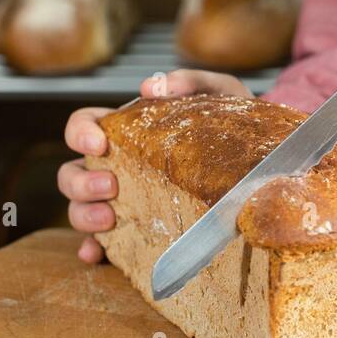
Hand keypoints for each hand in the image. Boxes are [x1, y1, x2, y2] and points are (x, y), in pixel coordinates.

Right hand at [59, 69, 251, 262]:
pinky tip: (96, 255)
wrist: (265, 161)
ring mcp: (122, 201)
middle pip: (71, 173)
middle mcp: (117, 166)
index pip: (83, 124)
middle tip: (112, 186)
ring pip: (78, 208)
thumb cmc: (232, 123)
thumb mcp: (220, 93)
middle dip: (81, 182)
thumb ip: (189, 82)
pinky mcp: (137, 231)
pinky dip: (92, 250)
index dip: (79, 132)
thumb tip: (153, 87)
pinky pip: (102, 245)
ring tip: (110, 219)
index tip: (99, 143)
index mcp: (127, 131)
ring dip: (84, 215)